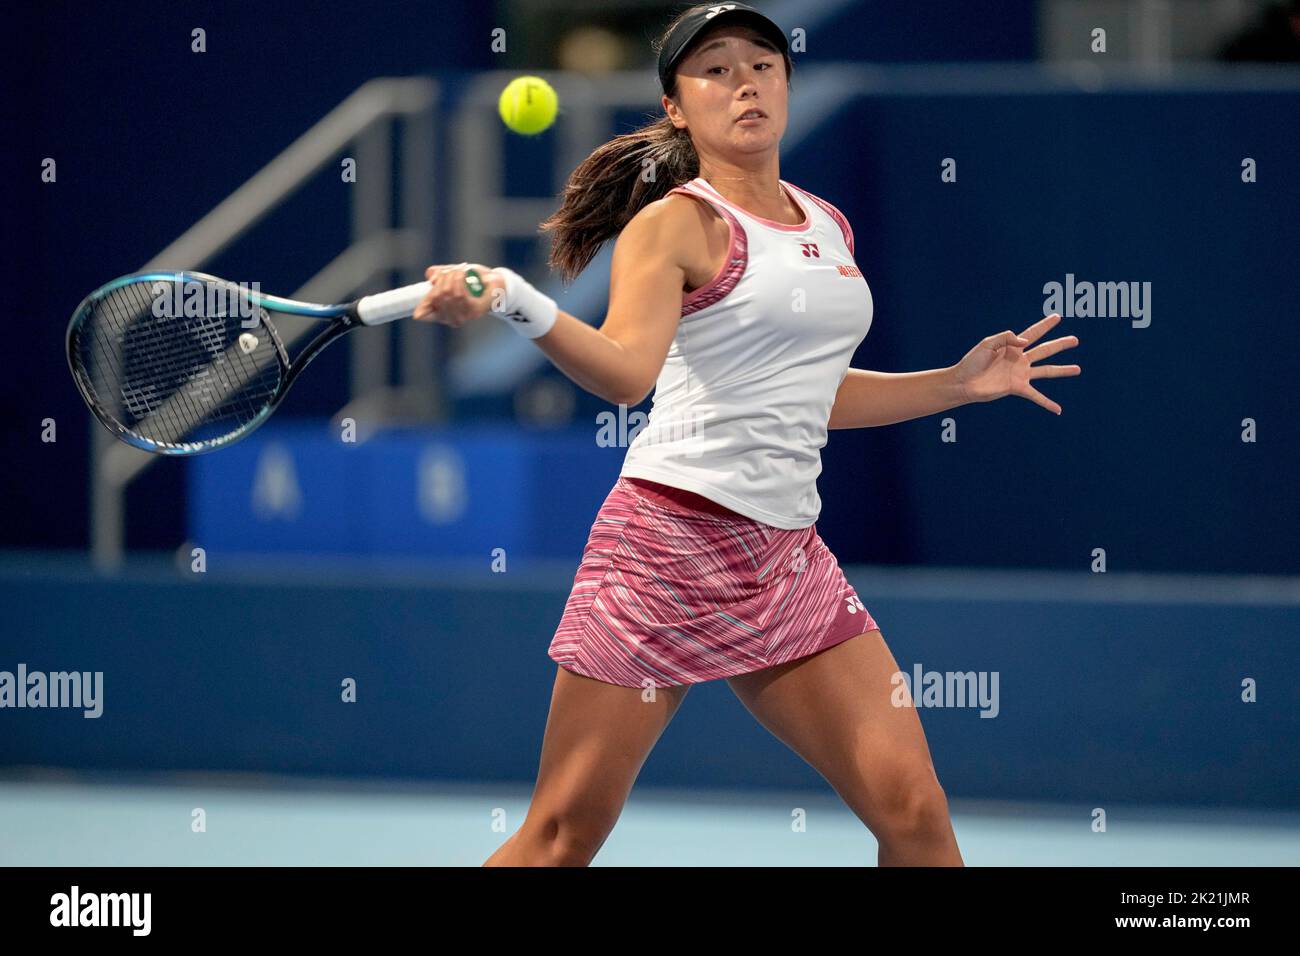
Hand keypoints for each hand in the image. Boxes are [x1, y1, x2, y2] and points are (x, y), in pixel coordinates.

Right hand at [411, 263, 505, 326]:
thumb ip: (437, 275)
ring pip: (448, 292)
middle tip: (452, 270)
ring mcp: (463, 317)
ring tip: (460, 270)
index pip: (423, 315)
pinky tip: (464, 272)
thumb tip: (430, 280)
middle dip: (443, 278)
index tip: (429, 289)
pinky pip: (460, 294)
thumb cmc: (472, 279)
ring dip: (453, 275)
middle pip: (436, 295)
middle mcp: (451, 319)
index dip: (422, 305)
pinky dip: (460, 278)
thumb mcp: (450, 274)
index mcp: (441, 313)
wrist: (495, 281)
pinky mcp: (474, 311)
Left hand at [952, 313, 1080, 414]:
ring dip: (1062, 370)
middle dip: (1060, 344)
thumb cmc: (972, 362)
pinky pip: (1036, 396)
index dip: (1045, 325)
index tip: (1057, 317)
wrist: (964, 382)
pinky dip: (1047, 403)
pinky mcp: (1017, 388)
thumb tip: (1025, 341)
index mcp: (1012, 346)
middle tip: (1075, 340)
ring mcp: (1020, 374)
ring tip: (1078, 369)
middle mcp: (1020, 359)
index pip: (1033, 333)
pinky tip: (1058, 410)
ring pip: (1046, 371)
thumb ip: (1006, 337)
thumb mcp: (987, 343)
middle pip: (1045, 350)